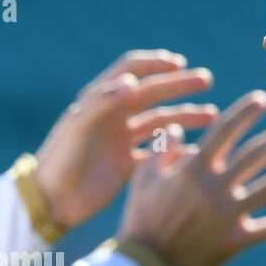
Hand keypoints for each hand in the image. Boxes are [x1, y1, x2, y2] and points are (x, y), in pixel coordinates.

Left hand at [34, 51, 217, 231]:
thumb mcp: (78, 128)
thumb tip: (132, 81)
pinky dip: (178, 147)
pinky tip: (197, 147)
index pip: (131, 70)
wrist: (53, 201)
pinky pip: (159, 150)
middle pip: (153, 92)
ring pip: (161, 121)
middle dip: (180, 85)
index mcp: (100, 101)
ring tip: (212, 115)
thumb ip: (103, 102)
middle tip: (207, 80)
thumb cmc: (62, 160)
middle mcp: (114, 116)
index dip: (155, 63)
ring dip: (186, 115)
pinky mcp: (129, 162)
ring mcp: (123, 139)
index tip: (179, 63)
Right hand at [117, 92, 265, 265]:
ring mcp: (227, 214)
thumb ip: (162, 151)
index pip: (223, 132)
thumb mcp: (143, 180)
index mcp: (192, 169)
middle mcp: (214, 187)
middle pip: (255, 155)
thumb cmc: (142, 220)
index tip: (262, 97)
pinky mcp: (235, 240)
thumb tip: (177, 128)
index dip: (243, 112)